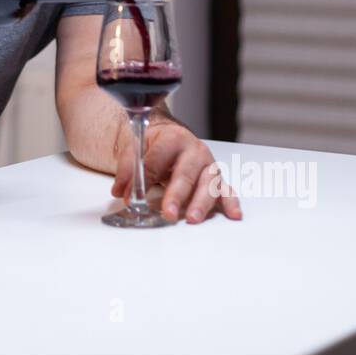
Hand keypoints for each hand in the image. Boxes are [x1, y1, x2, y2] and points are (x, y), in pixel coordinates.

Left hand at [111, 119, 241, 223]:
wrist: (170, 136)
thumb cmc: (154, 143)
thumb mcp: (136, 147)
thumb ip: (127, 169)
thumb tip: (121, 191)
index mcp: (173, 138)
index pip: (157, 159)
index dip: (144, 178)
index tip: (132, 195)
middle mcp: (194, 150)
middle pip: (185, 174)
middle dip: (176, 195)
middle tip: (168, 212)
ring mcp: (207, 165)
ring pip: (208, 184)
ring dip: (201, 202)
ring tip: (192, 218)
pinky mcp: (216, 179)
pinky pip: (226, 191)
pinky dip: (231, 203)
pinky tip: (233, 214)